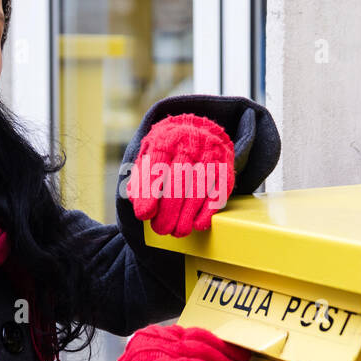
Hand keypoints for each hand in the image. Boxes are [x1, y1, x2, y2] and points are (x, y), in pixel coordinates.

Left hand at [129, 114, 235, 236]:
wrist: (201, 129)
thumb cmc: (169, 147)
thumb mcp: (149, 151)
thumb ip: (140, 174)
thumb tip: (135, 199)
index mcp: (166, 141)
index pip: (156, 170)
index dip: (149, 195)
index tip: (144, 214)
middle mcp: (190, 146)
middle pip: (178, 184)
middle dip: (168, 212)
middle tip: (161, 229)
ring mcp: (210, 157)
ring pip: (198, 191)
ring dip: (187, 217)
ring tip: (177, 232)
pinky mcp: (224, 169)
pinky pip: (218, 193)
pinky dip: (207, 212)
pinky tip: (197, 224)